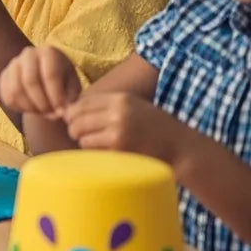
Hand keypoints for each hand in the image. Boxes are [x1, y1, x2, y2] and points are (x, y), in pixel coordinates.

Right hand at [0, 46, 81, 119]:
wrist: (46, 79)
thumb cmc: (64, 82)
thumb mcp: (73, 87)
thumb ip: (71, 98)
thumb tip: (63, 112)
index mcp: (49, 52)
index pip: (50, 75)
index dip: (56, 97)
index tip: (62, 112)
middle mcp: (28, 54)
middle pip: (30, 81)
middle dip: (42, 103)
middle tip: (52, 115)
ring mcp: (13, 64)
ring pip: (16, 90)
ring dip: (31, 107)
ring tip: (44, 113)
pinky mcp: (4, 77)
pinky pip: (8, 97)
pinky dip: (21, 108)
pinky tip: (33, 110)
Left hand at [61, 92, 187, 164]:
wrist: (180, 146)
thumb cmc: (154, 127)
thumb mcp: (133, 106)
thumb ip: (106, 106)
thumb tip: (69, 111)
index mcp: (120, 99)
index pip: (81, 103)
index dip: (73, 113)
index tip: (75, 121)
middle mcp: (118, 112)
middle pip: (76, 119)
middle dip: (74, 128)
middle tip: (81, 135)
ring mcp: (118, 131)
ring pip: (81, 135)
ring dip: (83, 141)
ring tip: (97, 143)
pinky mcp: (119, 148)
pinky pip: (92, 149)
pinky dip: (93, 151)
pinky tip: (105, 151)